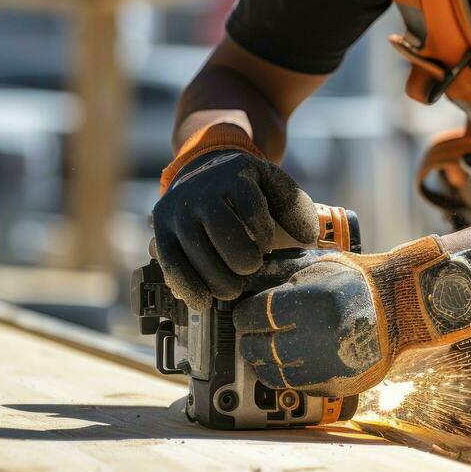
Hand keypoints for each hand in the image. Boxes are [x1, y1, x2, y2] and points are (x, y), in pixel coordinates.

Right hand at [152, 143, 318, 310]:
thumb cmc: (246, 184)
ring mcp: (178, 211)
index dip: (261, 231)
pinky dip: (186, 285)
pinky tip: (202, 301)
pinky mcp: (161, 230)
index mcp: (235, 175)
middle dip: (240, 258)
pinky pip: (169, 262)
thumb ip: (294, 206)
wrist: (202, 169)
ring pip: (193, 249)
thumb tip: (309, 238)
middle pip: (220, 229)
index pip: (249, 205)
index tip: (268, 246)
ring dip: (215, 277)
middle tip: (251, 270)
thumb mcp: (272, 182)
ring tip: (232, 291)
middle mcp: (202, 191)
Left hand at [233, 237, 470, 397]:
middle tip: (248, 329)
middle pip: (258, 346)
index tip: (243, 310)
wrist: (400, 307)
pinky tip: (280, 361)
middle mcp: (317, 336)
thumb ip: (280, 274)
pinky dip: (279, 375)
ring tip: (259, 347)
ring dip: (258, 359)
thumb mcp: (319, 264)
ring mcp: (326, 365)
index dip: (244, 312)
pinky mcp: (334, 384)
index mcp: (312, 301)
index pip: (256, 314)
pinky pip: (293, 386)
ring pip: (271, 371)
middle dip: (247, 337)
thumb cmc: (356, 280)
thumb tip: (241, 284)